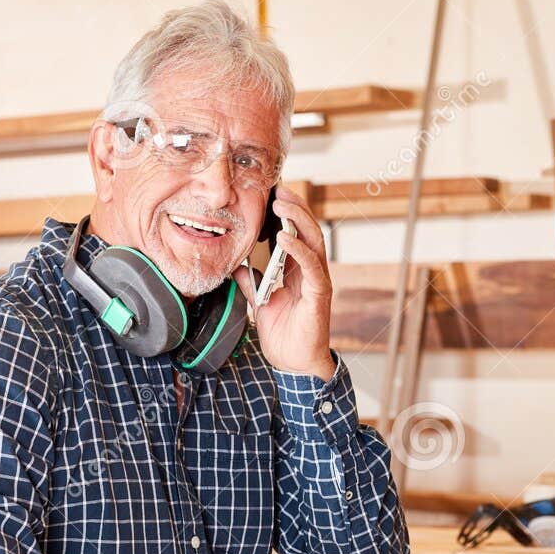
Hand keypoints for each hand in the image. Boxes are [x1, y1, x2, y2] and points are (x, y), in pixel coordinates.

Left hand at [235, 184, 334, 380]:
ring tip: (283, 203)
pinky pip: (312, 267)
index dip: (286, 214)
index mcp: (299, 271)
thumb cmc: (283, 334)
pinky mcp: (319, 295)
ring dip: (299, 219)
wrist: (293, 363)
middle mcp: (311, 272)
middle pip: (308, 231)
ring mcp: (317, 282)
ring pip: (313, 241)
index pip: (296, 234)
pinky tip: (285, 236)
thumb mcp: (260, 302)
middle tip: (279, 189)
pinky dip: (299, 249)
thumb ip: (250, 281)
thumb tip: (235, 264)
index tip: (272, 195)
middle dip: (295, 208)